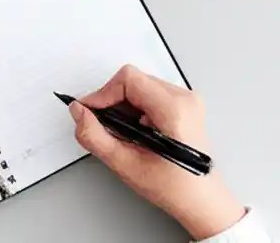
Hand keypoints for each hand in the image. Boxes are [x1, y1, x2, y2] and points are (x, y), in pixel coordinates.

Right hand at [69, 65, 245, 239]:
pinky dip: (135, 109)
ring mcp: (186, 100)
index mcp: (174, 110)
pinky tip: (136, 132)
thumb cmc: (175, 187)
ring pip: (139, 86)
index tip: (89, 111)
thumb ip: (95, 136)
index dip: (102, 94)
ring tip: (124, 134)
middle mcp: (184, 99)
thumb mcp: (126, 165)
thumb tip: (79, 113)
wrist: (201, 200)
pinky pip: (149, 93)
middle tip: (105, 127)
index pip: (128, 79)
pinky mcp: (183, 104)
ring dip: (123, 106)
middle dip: (112, 102)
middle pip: (132, 80)